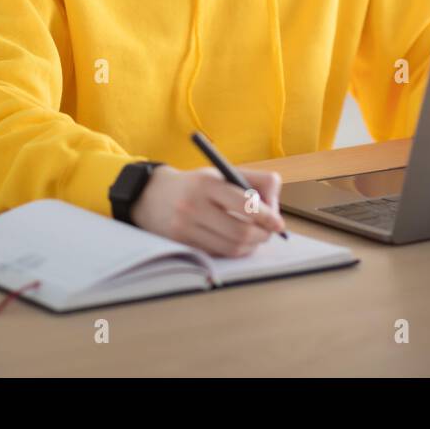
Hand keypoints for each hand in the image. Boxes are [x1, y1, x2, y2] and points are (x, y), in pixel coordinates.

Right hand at [130, 166, 285, 257]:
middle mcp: (194, 206)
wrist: (151, 196)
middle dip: (262, 235)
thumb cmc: (196, 185)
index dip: (268, 216)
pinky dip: (233, 251)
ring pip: (231, 248)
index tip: (278, 222)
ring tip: (254, 238)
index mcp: (207, 184)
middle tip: (268, 232)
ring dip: (250, 246)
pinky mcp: (181, 245)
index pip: (246, 204)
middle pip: (241, 232)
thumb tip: (276, 207)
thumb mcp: (222, 173)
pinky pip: (218, 255)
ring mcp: (185, 228)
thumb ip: (255, 181)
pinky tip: (235, 242)